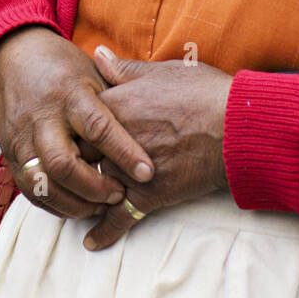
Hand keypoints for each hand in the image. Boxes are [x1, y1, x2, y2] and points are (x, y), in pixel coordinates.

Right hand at [0, 26, 153, 219]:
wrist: (11, 59)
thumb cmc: (64, 69)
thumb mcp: (92, 72)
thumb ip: (119, 96)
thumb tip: (158, 114)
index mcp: (69, 93)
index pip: (97, 127)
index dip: (123, 152)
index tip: (147, 172)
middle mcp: (42, 117)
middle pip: (63, 163)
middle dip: (94, 187)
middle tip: (120, 194)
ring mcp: (22, 138)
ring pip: (43, 183)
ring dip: (74, 202)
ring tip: (100, 206)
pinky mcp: (9, 154)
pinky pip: (29, 190)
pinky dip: (55, 205)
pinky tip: (78, 206)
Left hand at [79, 45, 231, 250]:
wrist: (235, 126)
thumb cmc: (203, 93)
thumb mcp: (162, 70)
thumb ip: (124, 69)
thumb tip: (98, 54)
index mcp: (113, 105)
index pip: (75, 120)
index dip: (70, 129)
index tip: (65, 135)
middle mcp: (113, 140)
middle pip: (76, 156)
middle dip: (71, 164)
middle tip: (62, 172)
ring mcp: (129, 170)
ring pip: (92, 188)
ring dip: (82, 197)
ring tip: (71, 204)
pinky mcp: (148, 195)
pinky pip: (119, 218)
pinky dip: (104, 232)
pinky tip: (92, 242)